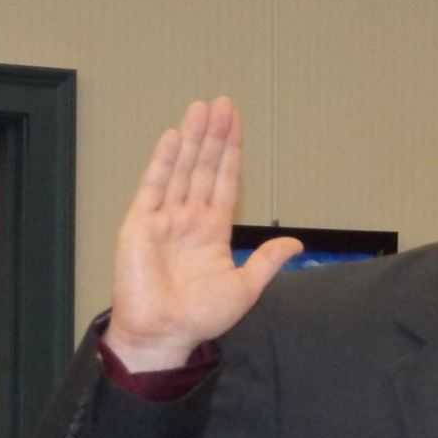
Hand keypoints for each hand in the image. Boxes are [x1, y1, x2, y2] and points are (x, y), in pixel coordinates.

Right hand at [105, 97, 301, 370]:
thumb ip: (267, 261)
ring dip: (191, 139)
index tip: (236, 126)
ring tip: (201, 108)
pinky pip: (153, 186)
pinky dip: (163, 162)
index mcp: (213, 232)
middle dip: (214, 136)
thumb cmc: (201, 316)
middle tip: (222, 103)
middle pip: (204, 168)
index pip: (225, 183)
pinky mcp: (140, 224)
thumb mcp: (246, 286)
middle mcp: (188, 219)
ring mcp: (164, 218)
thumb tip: (297, 243)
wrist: (165, 334)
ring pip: (181, 170)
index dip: (232, 154)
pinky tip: (173, 137)